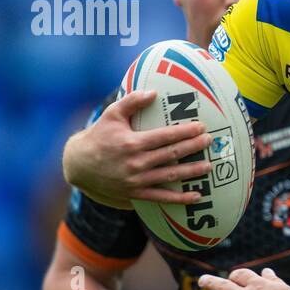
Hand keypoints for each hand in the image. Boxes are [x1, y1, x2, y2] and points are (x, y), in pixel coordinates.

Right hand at [63, 90, 211, 208]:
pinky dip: (180, 198)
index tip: (201, 127)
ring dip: (192, 172)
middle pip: (172, 155)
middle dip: (193, 147)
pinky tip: (197, 195)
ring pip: (171, 176)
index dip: (185, 132)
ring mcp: (137, 180)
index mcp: (132, 142)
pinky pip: (161, 197)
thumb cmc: (99, 136)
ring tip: (209, 166)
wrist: (79, 164)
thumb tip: (153, 92)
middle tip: (210, 141)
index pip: (165, 136)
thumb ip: (132, 101)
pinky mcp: (135, 193)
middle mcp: (136, 162)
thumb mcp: (112, 114)